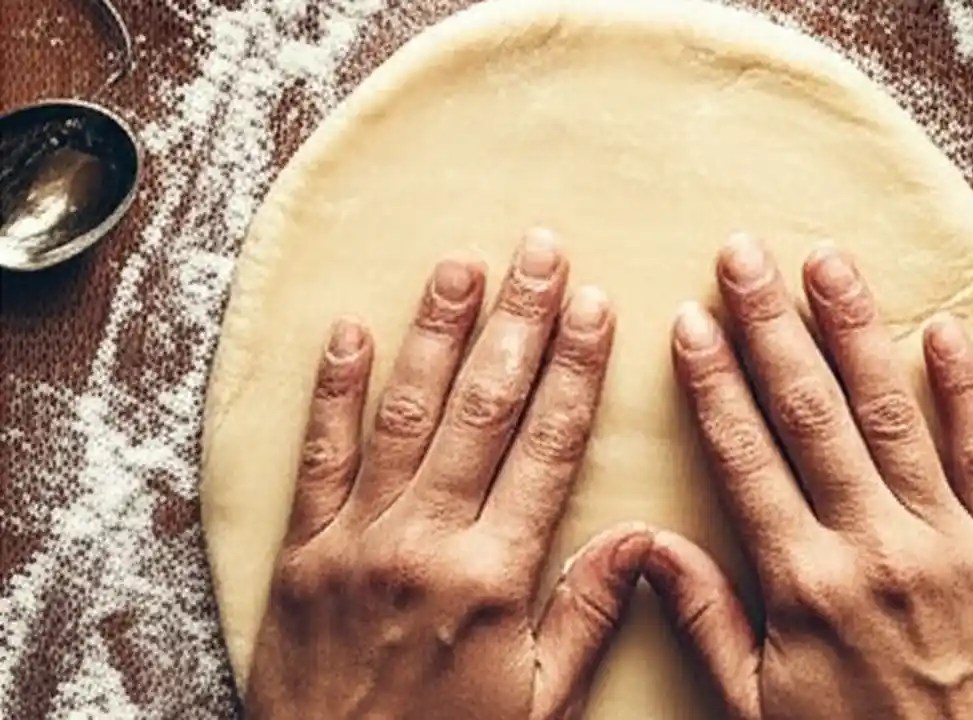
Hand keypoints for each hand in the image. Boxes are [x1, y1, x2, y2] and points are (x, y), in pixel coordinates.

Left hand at [245, 230, 651, 719]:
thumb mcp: (540, 707)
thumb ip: (587, 616)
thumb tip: (641, 537)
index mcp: (493, 578)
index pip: (547, 448)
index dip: (575, 371)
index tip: (595, 308)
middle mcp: (425, 542)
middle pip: (483, 409)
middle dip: (518, 322)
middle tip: (541, 251)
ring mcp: (356, 540)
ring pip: (404, 414)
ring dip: (436, 333)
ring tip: (463, 265)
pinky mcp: (301, 553)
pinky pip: (317, 457)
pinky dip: (332, 391)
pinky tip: (350, 330)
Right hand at [645, 235, 972, 719]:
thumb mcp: (755, 705)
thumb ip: (702, 618)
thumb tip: (645, 545)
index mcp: (803, 580)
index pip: (746, 456)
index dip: (715, 382)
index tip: (691, 321)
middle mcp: (872, 544)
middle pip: (812, 412)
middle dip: (771, 325)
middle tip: (744, 254)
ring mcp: (947, 540)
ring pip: (892, 414)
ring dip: (855, 331)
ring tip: (826, 262)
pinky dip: (968, 390)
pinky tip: (943, 330)